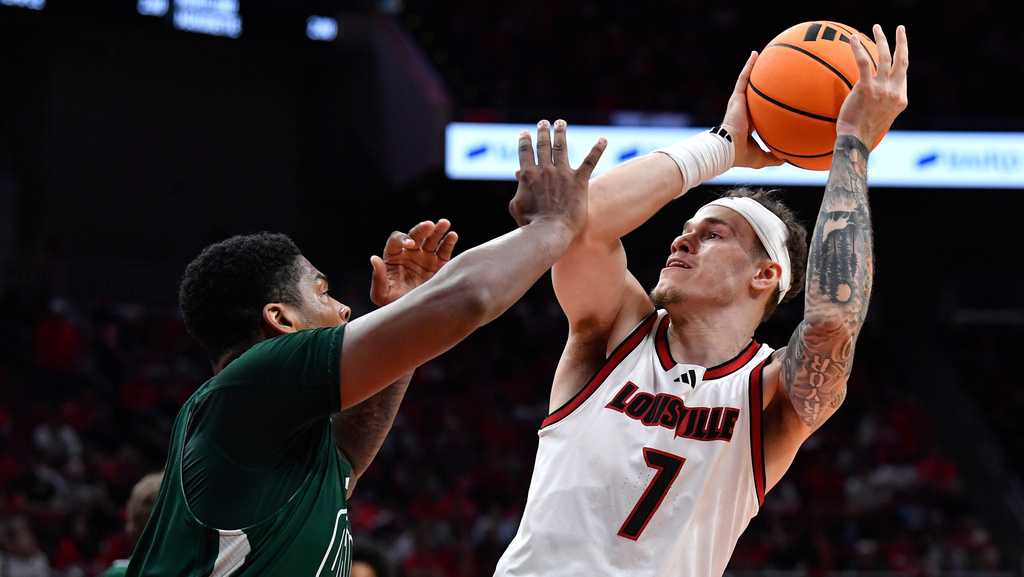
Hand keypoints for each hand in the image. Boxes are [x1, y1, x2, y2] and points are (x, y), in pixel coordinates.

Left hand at [369, 219, 458, 305]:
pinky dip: (448, 242)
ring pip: (431, 239)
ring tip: (445, 223)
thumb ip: (378, 278)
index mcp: (394, 257)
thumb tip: (374, 259)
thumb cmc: (394, 304)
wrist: (414, 315)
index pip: (397, 241)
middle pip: (415, 235)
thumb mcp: (381, 295)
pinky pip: (444, 250)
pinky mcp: (440, 264)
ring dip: (438, 230)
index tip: (411, 245)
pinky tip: (453, 235)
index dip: (403, 239)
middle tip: (429, 225)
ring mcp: (425, 257)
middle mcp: (410, 254)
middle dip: (422, 230)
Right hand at [509, 119, 606, 235]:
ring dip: (561, 132)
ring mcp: (563, 173)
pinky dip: (597, 149)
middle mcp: (545, 170)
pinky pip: (590, 160)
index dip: (524, 141)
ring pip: (561, 147)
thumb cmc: (531, 224)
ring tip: (561, 123)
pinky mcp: (579, 180)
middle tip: (544, 123)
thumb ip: (518, 189)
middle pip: (543, 145)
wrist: (551, 231)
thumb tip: (518, 176)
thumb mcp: (517, 206)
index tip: (524, 133)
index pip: (525, 152)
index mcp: (528, 175)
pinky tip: (603, 139)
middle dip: (543, 132)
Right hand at [722, 51, 783, 168]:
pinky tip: (755, 54)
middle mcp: (743, 110)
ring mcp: (738, 103)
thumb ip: (774, 157)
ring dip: (753, 68)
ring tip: (761, 55)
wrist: (727, 149)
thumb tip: (788, 160)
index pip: (757, 111)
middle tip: (770, 72)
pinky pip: (743, 78)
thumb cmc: (740, 155)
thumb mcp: (762, 157)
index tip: (772, 99)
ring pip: (746, 81)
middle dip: (759, 83)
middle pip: (752, 93)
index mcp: (748, 123)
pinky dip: (749, 66)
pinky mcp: (736, 98)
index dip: (764, 105)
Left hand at [836, 25, 908, 146]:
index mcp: (900, 99)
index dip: (900, 61)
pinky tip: (853, 38)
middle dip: (902, 42)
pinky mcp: (866, 88)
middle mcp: (895, 92)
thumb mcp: (879, 120)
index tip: (898, 51)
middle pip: (902, 60)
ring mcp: (882, 89)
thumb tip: (871, 100)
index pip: (902, 75)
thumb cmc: (861, 135)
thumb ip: (880, 106)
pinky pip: (863, 62)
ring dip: (882, 39)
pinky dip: (858, 48)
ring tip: (877, 27)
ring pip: (885, 57)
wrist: (856, 143)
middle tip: (899, 29)